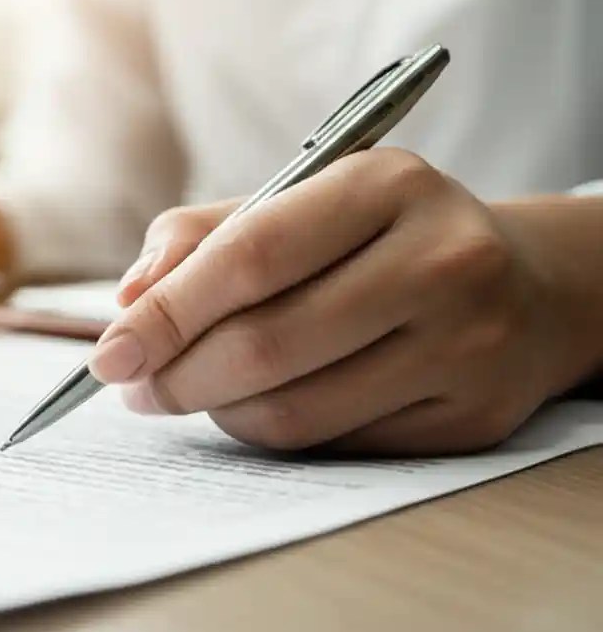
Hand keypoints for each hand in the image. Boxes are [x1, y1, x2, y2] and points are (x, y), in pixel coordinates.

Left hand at [91, 148, 602, 455]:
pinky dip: (272, 432)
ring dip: (217, 409)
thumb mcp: (299, 201)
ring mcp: (465, 347)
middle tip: (134, 384)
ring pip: (294, 410)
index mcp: (386, 186)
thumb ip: (201, 236)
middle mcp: (440, 261)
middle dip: (177, 375)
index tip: (109, 352)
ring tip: (190, 390)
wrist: (523, 286)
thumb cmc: (378, 237)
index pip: (250, 258)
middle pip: (266, 345)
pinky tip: (258, 404)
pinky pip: (332, 445)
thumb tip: (130, 302)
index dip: (167, 314)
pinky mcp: (469, 417)